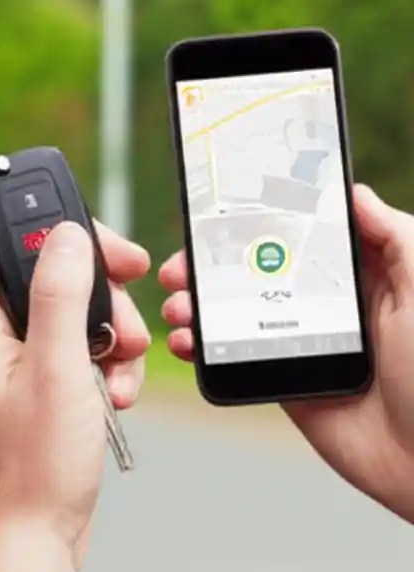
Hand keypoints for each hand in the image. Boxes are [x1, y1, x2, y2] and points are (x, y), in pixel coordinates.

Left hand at [0, 217, 151, 571]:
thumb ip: (60, 297)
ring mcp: (11, 371)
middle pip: (34, 275)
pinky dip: (100, 365)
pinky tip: (113, 393)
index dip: (12, 217)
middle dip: (88, 278)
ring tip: (121, 359)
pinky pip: (71, 357)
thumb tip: (66, 236)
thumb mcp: (56, 371)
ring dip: (104, 327)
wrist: (29, 541)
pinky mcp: (35, 396)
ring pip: (62, 316)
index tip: (66, 217)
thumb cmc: (31, 471)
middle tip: (126, 283)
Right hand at [160, 184, 413, 523]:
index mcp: (361, 277)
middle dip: (210, 263)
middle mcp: (326, 305)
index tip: (217, 213)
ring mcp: (299, 341)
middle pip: (254, 269)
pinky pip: (231, 355)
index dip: (256, 222)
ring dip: (196, 303)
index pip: (300, 235)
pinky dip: (201, 347)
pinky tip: (187, 341)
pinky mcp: (281, 379)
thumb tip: (355, 193)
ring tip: (178, 306)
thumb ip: (394, 238)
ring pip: (234, 310)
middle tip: (182, 264)